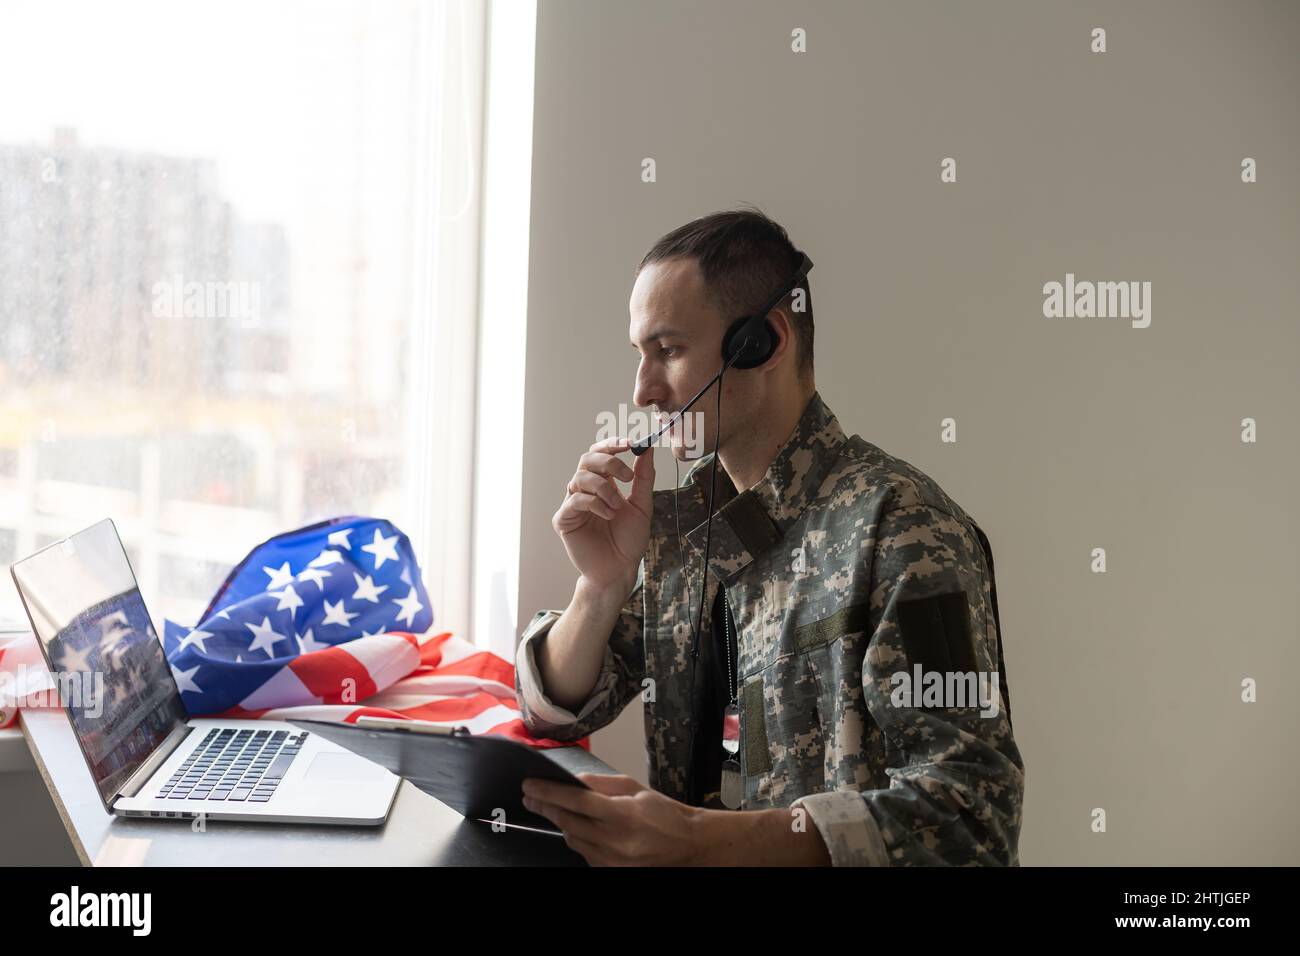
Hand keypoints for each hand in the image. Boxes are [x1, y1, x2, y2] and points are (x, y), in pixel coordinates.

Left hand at [521, 772, 700, 865]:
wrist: (688, 846)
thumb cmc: (666, 815)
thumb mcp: (637, 789)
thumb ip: (603, 784)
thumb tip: (574, 781)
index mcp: (623, 814)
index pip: (575, 800)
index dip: (548, 792)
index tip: (530, 786)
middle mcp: (615, 840)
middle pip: (567, 822)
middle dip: (545, 807)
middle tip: (531, 797)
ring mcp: (612, 860)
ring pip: (573, 840)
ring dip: (563, 824)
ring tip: (558, 811)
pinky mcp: (611, 872)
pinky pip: (585, 854)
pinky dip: (580, 840)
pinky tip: (584, 830)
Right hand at [551, 437, 653, 590]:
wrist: (619, 569)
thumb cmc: (629, 540)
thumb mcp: (642, 504)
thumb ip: (643, 477)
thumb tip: (646, 448)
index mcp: (602, 483)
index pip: (600, 454)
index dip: (612, 445)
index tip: (630, 443)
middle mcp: (584, 490)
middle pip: (587, 459)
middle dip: (609, 462)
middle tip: (627, 476)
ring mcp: (572, 504)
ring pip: (580, 478)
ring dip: (604, 488)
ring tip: (617, 506)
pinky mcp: (563, 519)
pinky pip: (575, 500)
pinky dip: (594, 503)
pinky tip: (607, 515)